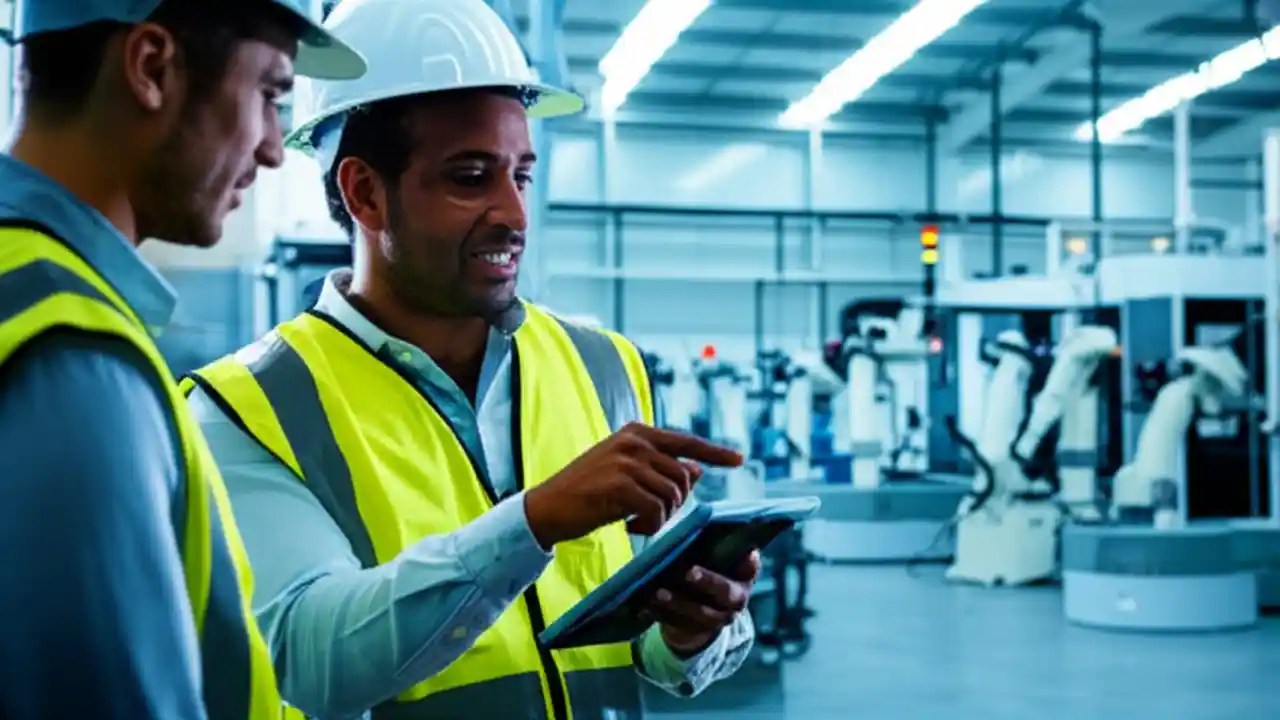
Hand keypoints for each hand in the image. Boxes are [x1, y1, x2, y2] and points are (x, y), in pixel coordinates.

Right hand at [524, 423, 742, 547]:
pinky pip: (656, 511)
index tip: (739, 459)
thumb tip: (697, 471)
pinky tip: (629, 528)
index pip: (685, 441)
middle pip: (683, 477)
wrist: (546, 508)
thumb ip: (659, 469)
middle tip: (650, 517)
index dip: (714, 451)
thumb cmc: (586, 493)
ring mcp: (627, 461)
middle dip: (675, 503)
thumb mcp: (625, 474)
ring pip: (672, 495)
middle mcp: (634, 441)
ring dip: (660, 517)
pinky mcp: (620, 485)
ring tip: (638, 523)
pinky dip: (649, 526)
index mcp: (636, 433)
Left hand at [647, 550, 761, 657]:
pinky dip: (660, 614)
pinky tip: (644, 607)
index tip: (747, 553)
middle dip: (708, 581)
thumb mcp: (710, 556)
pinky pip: (678, 624)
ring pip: (699, 612)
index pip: (751, 568)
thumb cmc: (703, 569)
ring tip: (658, 593)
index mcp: (743, 577)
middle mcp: (736, 601)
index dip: (749, 563)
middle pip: (725, 592)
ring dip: (677, 602)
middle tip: (689, 572)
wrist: (695, 609)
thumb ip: (708, 543)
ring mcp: (718, 619)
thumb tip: (694, 522)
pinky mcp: (696, 632)